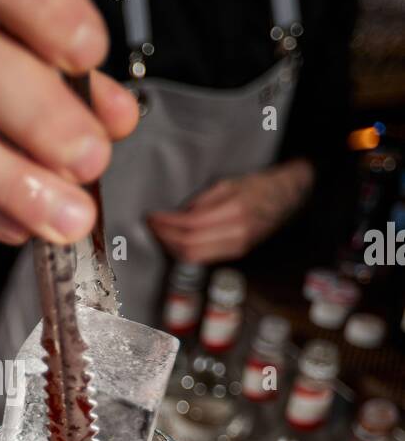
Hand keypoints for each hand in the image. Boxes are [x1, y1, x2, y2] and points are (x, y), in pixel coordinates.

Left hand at [146, 161, 313, 262]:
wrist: (287, 198)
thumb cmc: (258, 185)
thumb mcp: (230, 183)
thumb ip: (204, 200)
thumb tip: (179, 214)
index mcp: (235, 211)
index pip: (190, 224)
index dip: (167, 223)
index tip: (153, 217)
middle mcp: (237, 233)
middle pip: (189, 245)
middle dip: (165, 237)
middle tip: (152, 226)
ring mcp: (238, 246)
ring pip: (195, 256)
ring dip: (172, 247)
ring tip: (160, 234)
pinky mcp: (237, 252)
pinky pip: (204, 257)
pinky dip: (185, 251)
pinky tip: (176, 242)